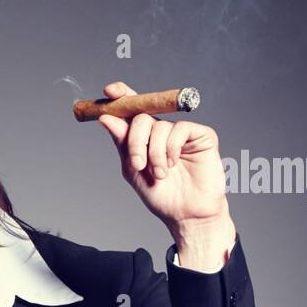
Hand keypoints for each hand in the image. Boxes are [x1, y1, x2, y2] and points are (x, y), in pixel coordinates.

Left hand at [96, 80, 230, 229]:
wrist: (186, 213)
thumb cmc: (160, 195)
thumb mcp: (133, 169)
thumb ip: (122, 143)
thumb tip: (106, 118)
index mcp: (144, 137)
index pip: (132, 109)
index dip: (122, 95)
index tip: (109, 92)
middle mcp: (161, 130)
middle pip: (141, 116)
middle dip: (135, 140)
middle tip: (138, 165)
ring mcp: (181, 131)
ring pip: (159, 126)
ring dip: (154, 153)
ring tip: (160, 174)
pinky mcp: (201, 134)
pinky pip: (180, 129)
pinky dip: (171, 148)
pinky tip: (173, 164)